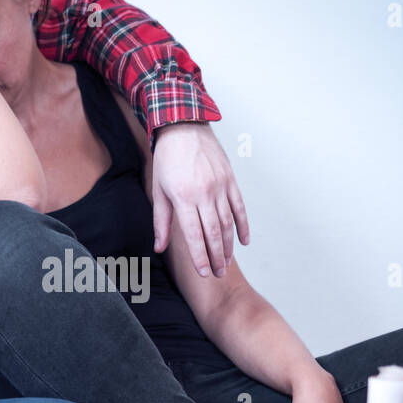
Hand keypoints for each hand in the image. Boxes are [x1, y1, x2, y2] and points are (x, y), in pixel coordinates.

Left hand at [150, 122, 249, 277]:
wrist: (184, 127)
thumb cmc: (167, 160)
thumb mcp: (158, 191)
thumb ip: (161, 222)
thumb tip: (159, 248)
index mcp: (183, 198)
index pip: (194, 235)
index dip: (200, 257)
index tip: (204, 273)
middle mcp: (204, 194)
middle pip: (213, 233)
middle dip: (216, 257)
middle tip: (218, 275)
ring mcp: (220, 187)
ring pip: (228, 223)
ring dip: (228, 246)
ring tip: (226, 263)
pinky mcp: (231, 180)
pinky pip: (240, 207)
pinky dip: (243, 226)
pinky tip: (243, 242)